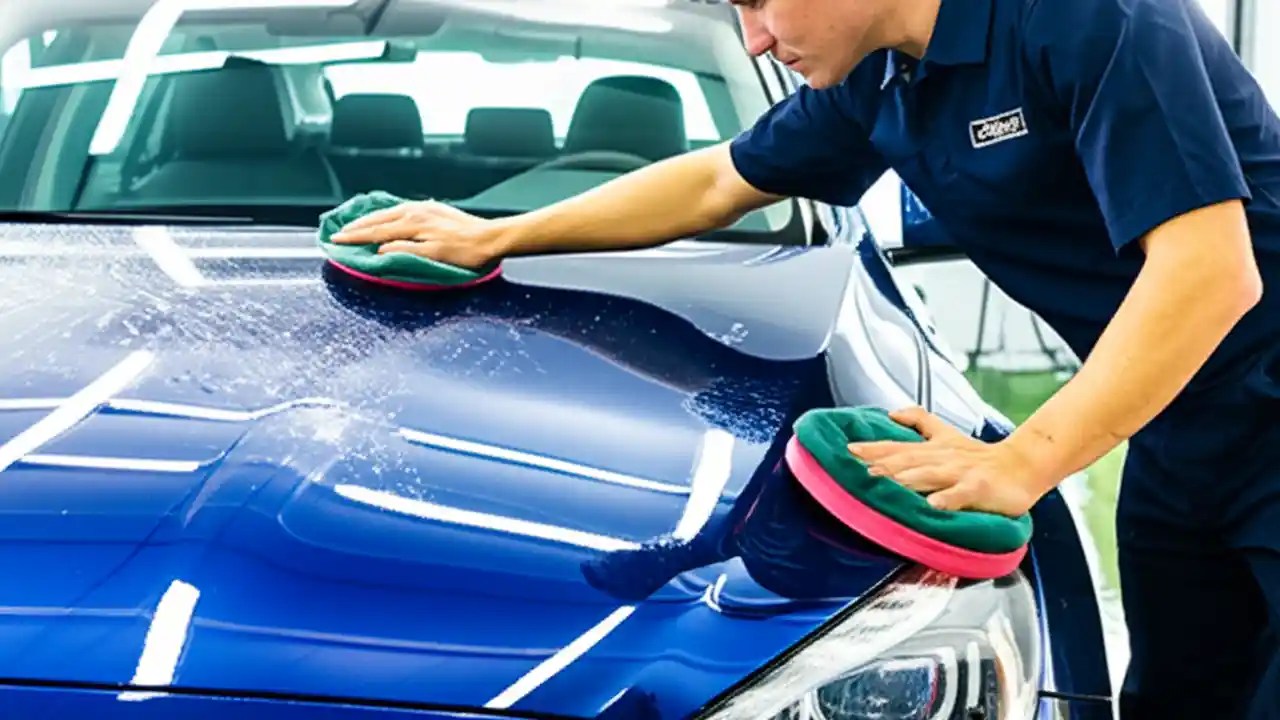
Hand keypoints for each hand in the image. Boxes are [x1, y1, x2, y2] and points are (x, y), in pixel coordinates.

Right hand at [329, 200, 504, 269]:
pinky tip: (385, 216)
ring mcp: (424, 208)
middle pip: (379, 218)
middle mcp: (415, 211)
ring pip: (388, 212)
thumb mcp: (434, 256)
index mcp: (413, 223)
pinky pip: (400, 209)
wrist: (491, 237)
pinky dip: (386, 214)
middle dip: (356, 225)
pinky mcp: (432, 209)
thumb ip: (405, 251)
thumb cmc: (465, 252)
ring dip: (369, 218)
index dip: (355, 237)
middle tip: (337, 231)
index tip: (336, 239)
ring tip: (355, 223)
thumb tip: (380, 250)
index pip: (376, 232)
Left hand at [847, 406, 1051, 515]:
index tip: (848, 449)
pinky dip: (948, 499)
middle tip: (856, 465)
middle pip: (908, 459)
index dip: (873, 448)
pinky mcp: (980, 488)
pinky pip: (961, 494)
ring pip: (929, 474)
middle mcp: (943, 458)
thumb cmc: (979, 456)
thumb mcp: (946, 434)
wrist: (1021, 465)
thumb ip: (920, 422)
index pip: (897, 447)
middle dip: (882, 462)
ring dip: (905, 477)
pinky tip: (934, 506)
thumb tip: (891, 413)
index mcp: (933, 449)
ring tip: (882, 481)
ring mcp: (960, 473)